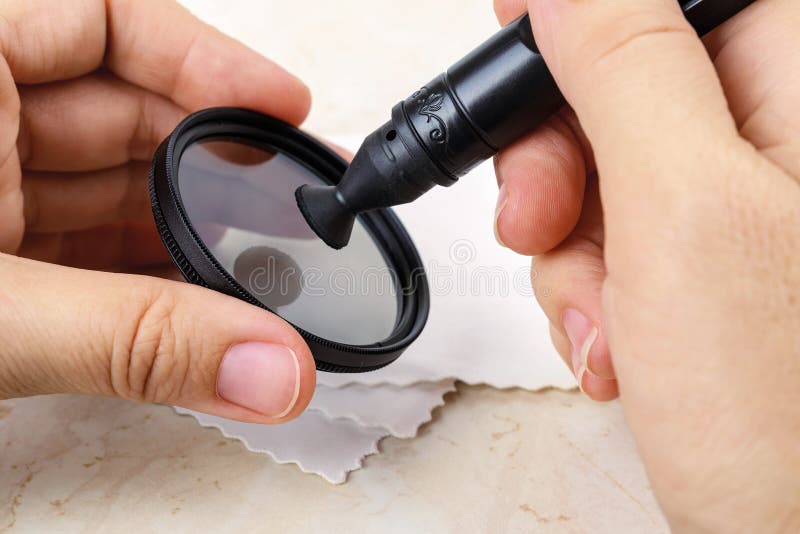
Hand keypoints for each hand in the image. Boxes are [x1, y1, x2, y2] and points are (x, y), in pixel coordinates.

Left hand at [0, 0, 316, 423]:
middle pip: (121, 110)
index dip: (205, 56)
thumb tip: (270, 366)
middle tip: (290, 205)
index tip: (281, 103)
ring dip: (182, 231)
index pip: (102, 18)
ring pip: (104, 185)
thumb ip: (136, 338)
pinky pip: (77, 240)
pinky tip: (191, 304)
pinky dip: (137, 272)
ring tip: (254, 269)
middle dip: (211, 164)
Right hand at [493, 0, 798, 529]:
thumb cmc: (787, 414)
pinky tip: (620, 348)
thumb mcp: (685, 209)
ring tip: (609, 328)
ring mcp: (742, 212)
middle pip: (620, 95)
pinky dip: (592, 295)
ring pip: (601, 181)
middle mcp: (779, 143)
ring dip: (571, 255)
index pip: (665, 4)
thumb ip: (624, 69)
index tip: (516, 42)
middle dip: (557, 171)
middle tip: (539, 223)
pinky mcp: (707, 269)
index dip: (580, 23)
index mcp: (798, 90)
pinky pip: (613, 244)